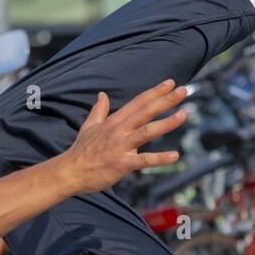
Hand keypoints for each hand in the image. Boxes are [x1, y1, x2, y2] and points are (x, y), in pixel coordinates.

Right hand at [59, 78, 187, 194]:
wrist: (70, 171)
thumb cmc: (81, 151)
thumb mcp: (89, 126)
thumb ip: (99, 110)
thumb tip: (102, 95)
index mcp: (114, 121)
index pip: (138, 102)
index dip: (155, 92)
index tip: (170, 83)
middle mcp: (119, 130)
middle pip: (145, 111)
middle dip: (165, 100)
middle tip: (184, 91)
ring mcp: (121, 146)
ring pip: (147, 131)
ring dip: (166, 123)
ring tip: (184, 115)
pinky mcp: (122, 163)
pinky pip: (144, 160)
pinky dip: (160, 158)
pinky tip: (175, 156)